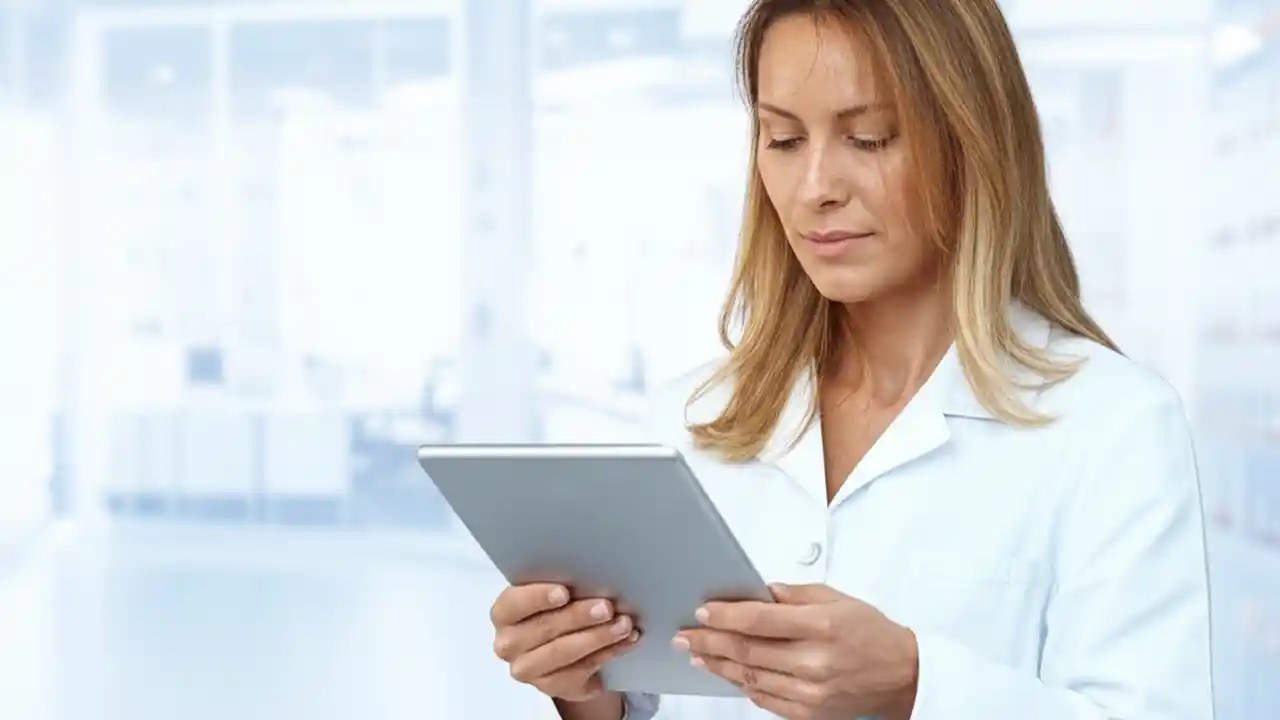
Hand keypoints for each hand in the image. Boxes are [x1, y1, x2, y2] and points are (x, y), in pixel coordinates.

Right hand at [490, 583, 641, 702]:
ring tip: (624, 624)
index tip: (564, 592)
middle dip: (579, 616)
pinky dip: (608, 653)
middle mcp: (509, 644)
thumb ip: (562, 585)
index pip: (513, 604)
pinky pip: (581, 671)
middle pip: (544, 628)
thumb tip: (591, 575)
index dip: (537, 597)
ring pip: (564, 652)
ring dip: (598, 637)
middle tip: (607, 607)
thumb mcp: (553, 593)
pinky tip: (626, 641)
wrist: (567, 647)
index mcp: (504, 613)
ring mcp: (529, 670)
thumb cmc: (557, 610)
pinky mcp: (552, 687)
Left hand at [673, 584, 918, 719]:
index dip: (725, 616)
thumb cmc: (871, 634)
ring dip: (718, 665)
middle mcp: (813, 661)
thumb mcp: (837, 599)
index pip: (759, 620)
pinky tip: (727, 673)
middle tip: (685, 636)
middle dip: (709, 641)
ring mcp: (810, 692)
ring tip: (697, 654)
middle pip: (747, 651)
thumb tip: (760, 592)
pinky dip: (742, 685)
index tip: (702, 611)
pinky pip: (764, 699)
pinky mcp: (809, 713)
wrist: (903, 676)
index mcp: (820, 626)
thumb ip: (795, 595)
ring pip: (750, 677)